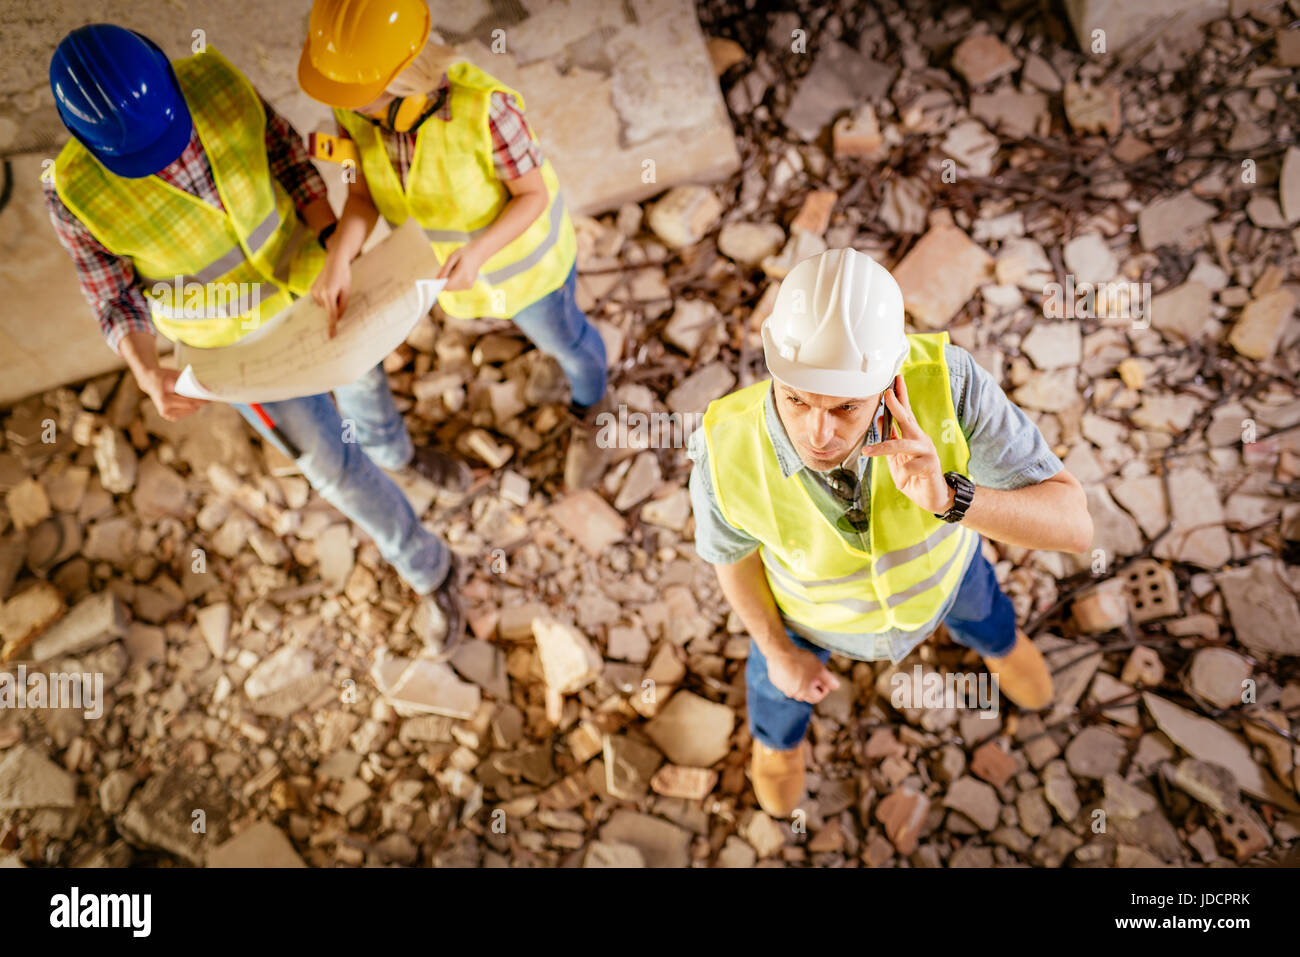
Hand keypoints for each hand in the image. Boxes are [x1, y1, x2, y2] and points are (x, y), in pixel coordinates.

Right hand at [140, 367, 204, 421]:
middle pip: (191, 408)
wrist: (150, 382)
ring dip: (196, 404)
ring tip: (195, 395)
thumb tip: (207, 389)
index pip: (189, 402)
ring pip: (190, 411)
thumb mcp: (177, 375)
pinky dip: (190, 406)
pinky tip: (188, 400)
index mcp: (165, 400)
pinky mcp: (170, 417)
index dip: (201, 400)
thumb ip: (192, 382)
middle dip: (200, 402)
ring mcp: (167, 415)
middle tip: (208, 396)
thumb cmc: (164, 377)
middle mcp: (165, 410)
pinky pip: (187, 412)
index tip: (210, 397)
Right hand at [311, 247, 352, 337]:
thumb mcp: (346, 292)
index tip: (331, 336)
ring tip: (335, 288)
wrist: (334, 262)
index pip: (331, 315)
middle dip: (336, 306)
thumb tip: (337, 318)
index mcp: (328, 294)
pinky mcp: (311, 290)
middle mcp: (318, 294)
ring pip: (325, 306)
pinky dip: (326, 298)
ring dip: (331, 302)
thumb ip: (342, 307)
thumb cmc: (343, 276)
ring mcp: (313, 292)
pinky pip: (321, 301)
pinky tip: (329, 288)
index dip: (332, 326)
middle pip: (330, 310)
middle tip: (340, 292)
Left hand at [437, 241, 485, 291]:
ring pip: (452, 289)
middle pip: (449, 288)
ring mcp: (469, 285)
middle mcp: (467, 281)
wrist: (477, 254)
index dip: (439, 284)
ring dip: (449, 283)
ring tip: (453, 272)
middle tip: (446, 271)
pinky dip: (454, 283)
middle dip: (444, 282)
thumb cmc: (464, 253)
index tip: (435, 280)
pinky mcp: (469, 286)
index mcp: (462, 273)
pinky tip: (457, 275)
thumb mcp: (452, 257)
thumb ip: (445, 269)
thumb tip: (438, 279)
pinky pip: (457, 288)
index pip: (447, 285)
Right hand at [766, 644, 839, 703]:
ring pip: (795, 689)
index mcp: (804, 692)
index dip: (823, 688)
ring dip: (800, 682)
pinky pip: (785, 683)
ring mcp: (783, 688)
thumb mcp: (819, 668)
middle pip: (806, 694)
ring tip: (802, 669)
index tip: (823, 678)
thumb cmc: (801, 660)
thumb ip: (829, 680)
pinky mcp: (776, 681)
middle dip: (811, 686)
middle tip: (812, 673)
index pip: (817, 697)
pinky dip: (790, 678)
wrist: (780, 652)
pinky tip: (791, 667)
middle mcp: (793, 694)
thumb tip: (837, 687)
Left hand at [859, 374, 951, 513]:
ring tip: (867, 452)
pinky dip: (901, 475)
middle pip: (907, 419)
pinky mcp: (930, 465)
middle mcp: (921, 440)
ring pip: (903, 445)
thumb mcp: (896, 457)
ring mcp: (927, 451)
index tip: (894, 380)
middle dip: (896, 405)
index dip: (900, 396)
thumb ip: (891, 438)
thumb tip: (880, 418)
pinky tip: (904, 481)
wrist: (931, 497)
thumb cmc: (913, 476)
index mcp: (912, 436)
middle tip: (887, 392)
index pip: (905, 413)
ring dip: (883, 447)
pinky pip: (909, 467)